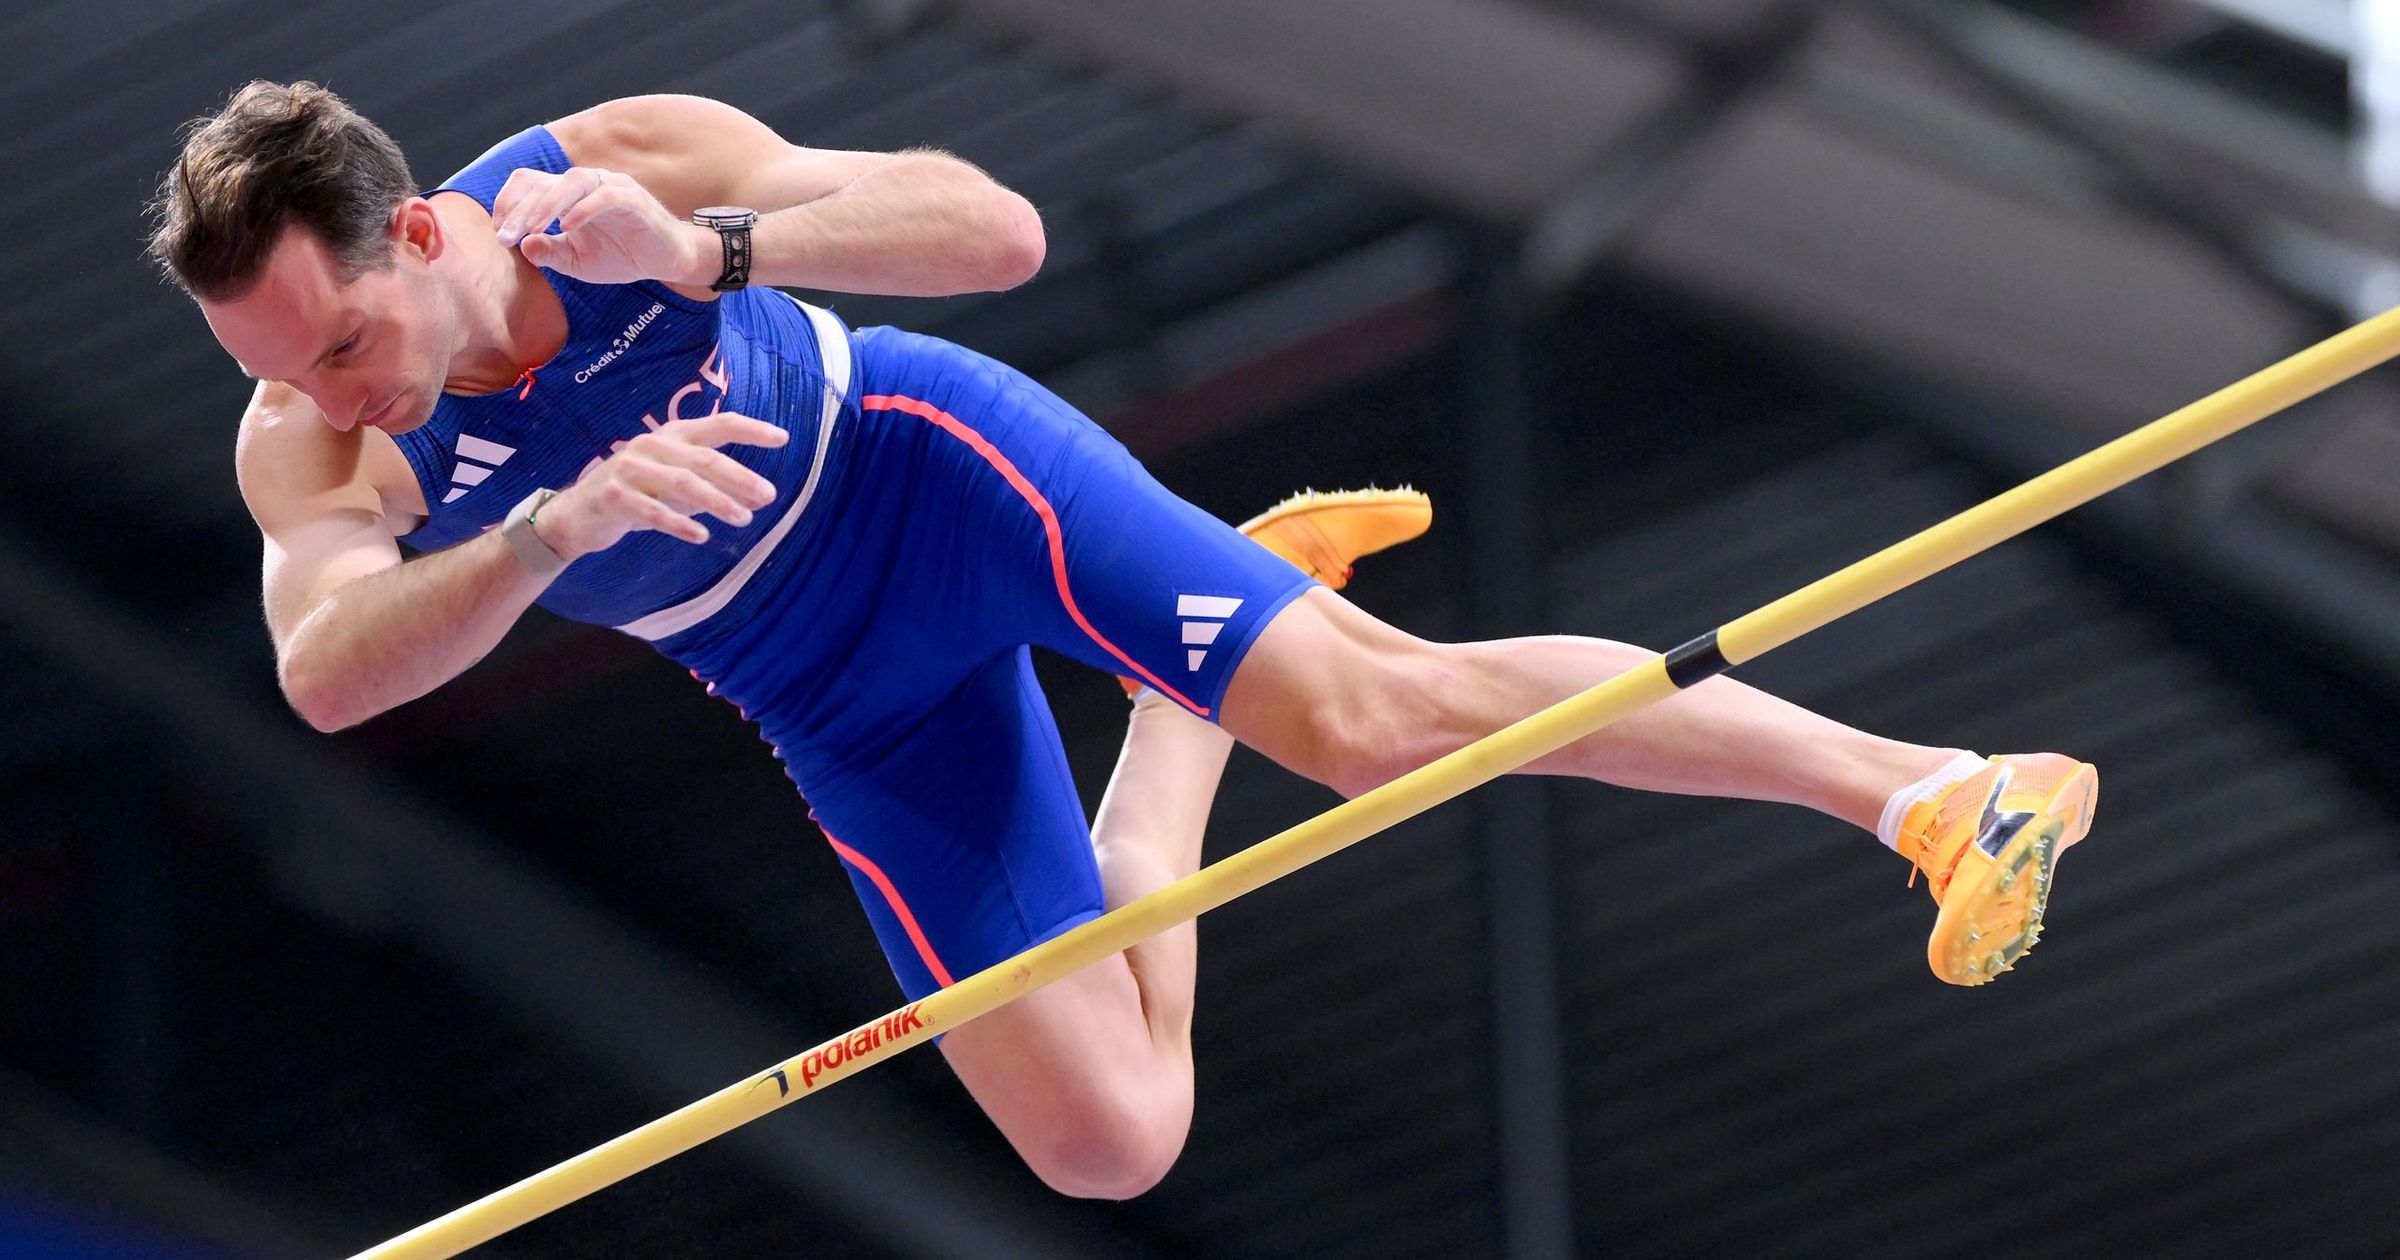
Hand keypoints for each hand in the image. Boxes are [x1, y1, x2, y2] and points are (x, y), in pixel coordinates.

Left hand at [492, 166, 715, 286]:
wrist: (667, 260)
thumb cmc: (623, 256)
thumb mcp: (578, 262)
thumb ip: (550, 253)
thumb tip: (523, 245)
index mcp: (568, 195)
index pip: (528, 183)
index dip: (508, 203)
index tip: (500, 234)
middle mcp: (586, 184)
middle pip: (543, 181)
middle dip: (519, 209)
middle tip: (507, 237)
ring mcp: (611, 187)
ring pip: (571, 181)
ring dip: (547, 204)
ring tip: (533, 228)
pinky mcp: (635, 199)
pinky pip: (606, 196)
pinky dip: (584, 209)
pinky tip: (568, 228)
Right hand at [533, 414, 788, 558]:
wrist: (578, 515)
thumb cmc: (637, 496)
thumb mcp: (677, 488)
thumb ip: (713, 488)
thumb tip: (759, 497)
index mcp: (671, 436)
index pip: (718, 425)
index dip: (750, 430)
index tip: (783, 438)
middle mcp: (652, 445)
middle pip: (704, 458)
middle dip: (740, 476)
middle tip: (769, 495)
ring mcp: (630, 469)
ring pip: (682, 483)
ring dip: (717, 501)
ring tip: (744, 519)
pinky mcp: (614, 496)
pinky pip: (652, 510)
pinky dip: (679, 523)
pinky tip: (702, 535)